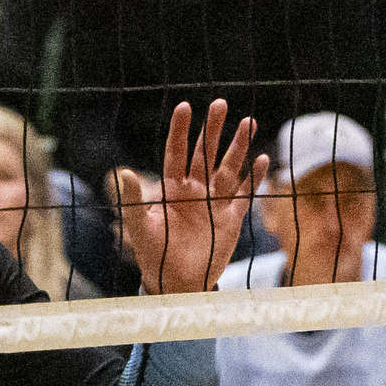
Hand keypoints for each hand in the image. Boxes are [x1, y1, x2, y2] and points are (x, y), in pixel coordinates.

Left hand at [114, 97, 266, 297]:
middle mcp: (195, 190)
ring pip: (229, 167)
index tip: (185, 106)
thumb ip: (133, 201)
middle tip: (220, 103)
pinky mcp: (231, 219)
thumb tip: (124, 173)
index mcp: (172, 188)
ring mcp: (215, 203)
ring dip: (238, 146)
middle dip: (213, 129)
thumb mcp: (140, 227)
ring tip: (248, 122)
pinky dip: (254, 177)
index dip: (180, 131)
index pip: (177, 152)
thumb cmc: (154, 255)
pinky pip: (245, 193)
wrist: (176, 282)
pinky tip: (262, 158)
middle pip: (206, 153)